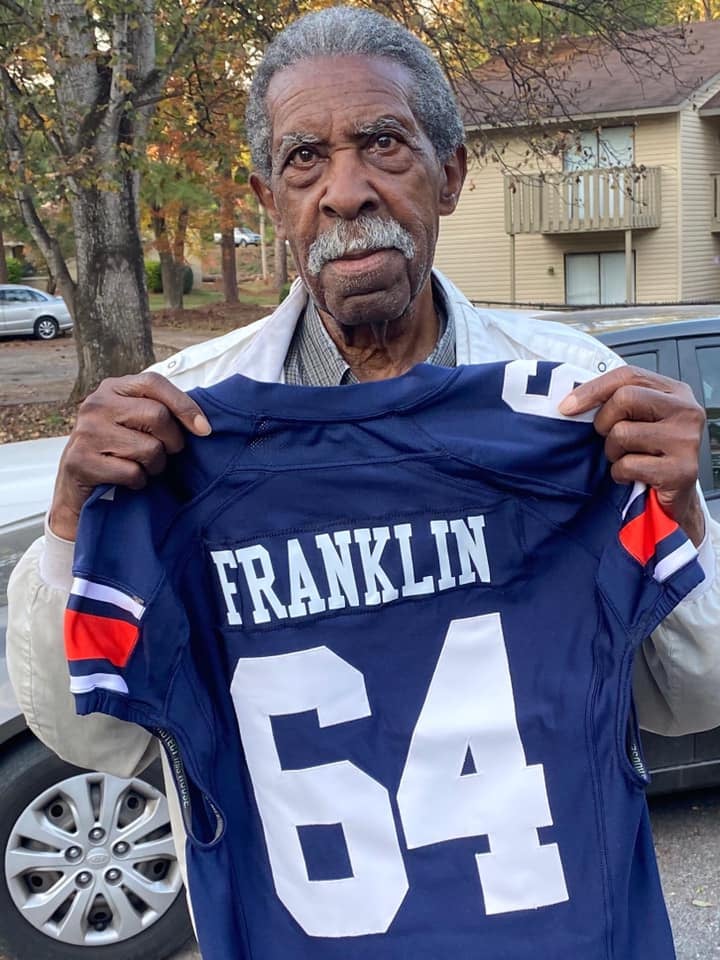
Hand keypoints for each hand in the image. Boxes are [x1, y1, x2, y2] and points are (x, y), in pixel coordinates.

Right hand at [49, 373, 210, 540]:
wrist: (78, 488)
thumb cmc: (118, 451)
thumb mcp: (135, 422)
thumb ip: (159, 411)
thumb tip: (202, 424)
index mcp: (112, 388)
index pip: (154, 383)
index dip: (184, 405)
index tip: (204, 429)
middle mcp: (96, 404)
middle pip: (157, 416)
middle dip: (172, 442)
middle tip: (165, 453)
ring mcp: (86, 432)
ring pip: (149, 448)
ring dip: (155, 466)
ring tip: (143, 467)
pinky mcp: (81, 461)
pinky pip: (133, 472)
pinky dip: (139, 481)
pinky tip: (127, 479)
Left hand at [558, 366, 705, 545]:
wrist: (674, 498)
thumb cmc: (650, 455)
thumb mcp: (640, 420)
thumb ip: (618, 402)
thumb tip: (571, 401)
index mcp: (675, 392)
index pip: (629, 376)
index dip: (593, 389)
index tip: (566, 406)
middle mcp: (686, 411)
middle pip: (625, 399)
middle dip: (604, 422)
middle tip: (608, 439)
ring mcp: (687, 440)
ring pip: (622, 433)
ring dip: (612, 452)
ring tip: (626, 458)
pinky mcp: (682, 470)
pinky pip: (628, 465)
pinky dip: (620, 473)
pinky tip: (632, 476)